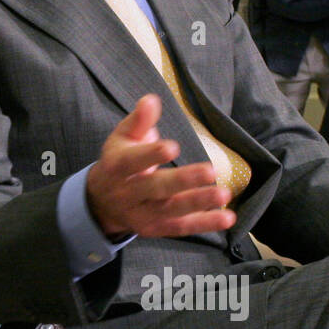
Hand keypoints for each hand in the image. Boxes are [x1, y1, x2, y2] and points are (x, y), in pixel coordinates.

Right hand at [85, 94, 235, 236]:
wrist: (100, 202)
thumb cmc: (119, 161)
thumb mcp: (122, 138)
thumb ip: (139, 120)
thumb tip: (151, 99)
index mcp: (117, 167)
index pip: (132, 162)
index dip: (151, 155)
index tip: (173, 147)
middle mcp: (127, 194)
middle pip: (155, 188)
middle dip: (183, 180)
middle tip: (210, 171)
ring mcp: (141, 214)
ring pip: (171, 210)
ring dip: (198, 203)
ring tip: (223, 194)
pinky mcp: (155, 229)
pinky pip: (181, 227)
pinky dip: (204, 224)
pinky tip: (227, 217)